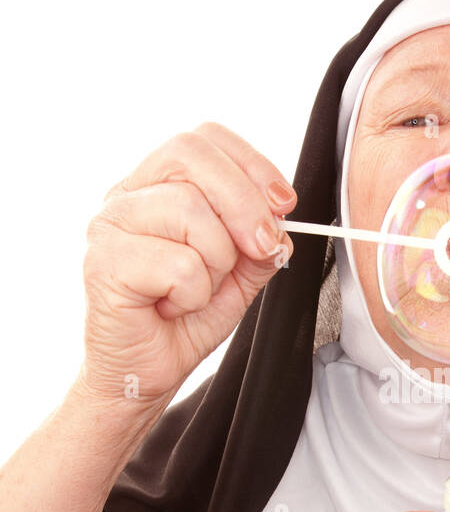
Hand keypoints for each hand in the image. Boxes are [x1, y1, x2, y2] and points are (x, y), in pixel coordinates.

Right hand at [78, 122, 296, 406]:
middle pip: (192, 157)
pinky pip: (177, 264)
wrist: (147, 371)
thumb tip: (279, 221)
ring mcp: (109, 226)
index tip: (283, 204)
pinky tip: (173, 307)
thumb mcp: (240, 274)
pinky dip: (193, 293)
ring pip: (189, 211)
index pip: (203, 139)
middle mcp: (127, 196)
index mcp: (157, 186)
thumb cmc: (185, 318)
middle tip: (263, 245)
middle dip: (244, 202)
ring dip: (216, 261)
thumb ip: (260, 241)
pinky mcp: (103, 264)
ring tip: (198, 290)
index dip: (251, 164)